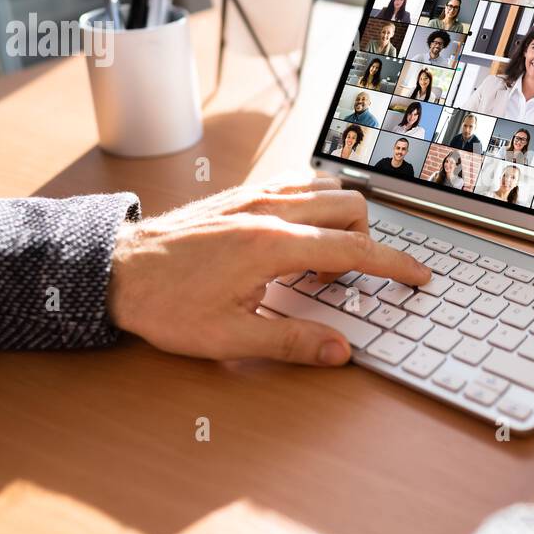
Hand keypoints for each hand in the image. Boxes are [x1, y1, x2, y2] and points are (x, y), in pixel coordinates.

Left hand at [107, 176, 430, 365]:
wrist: (114, 270)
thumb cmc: (165, 304)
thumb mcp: (229, 338)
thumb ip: (292, 343)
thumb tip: (340, 350)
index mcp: (273, 246)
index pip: (356, 251)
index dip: (395, 266)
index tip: (419, 276)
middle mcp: (270, 211)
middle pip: (352, 208)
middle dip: (367, 243)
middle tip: (345, 282)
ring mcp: (256, 195)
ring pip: (329, 188)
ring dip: (342, 220)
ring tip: (319, 262)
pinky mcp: (243, 192)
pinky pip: (300, 183)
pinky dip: (316, 204)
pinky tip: (298, 237)